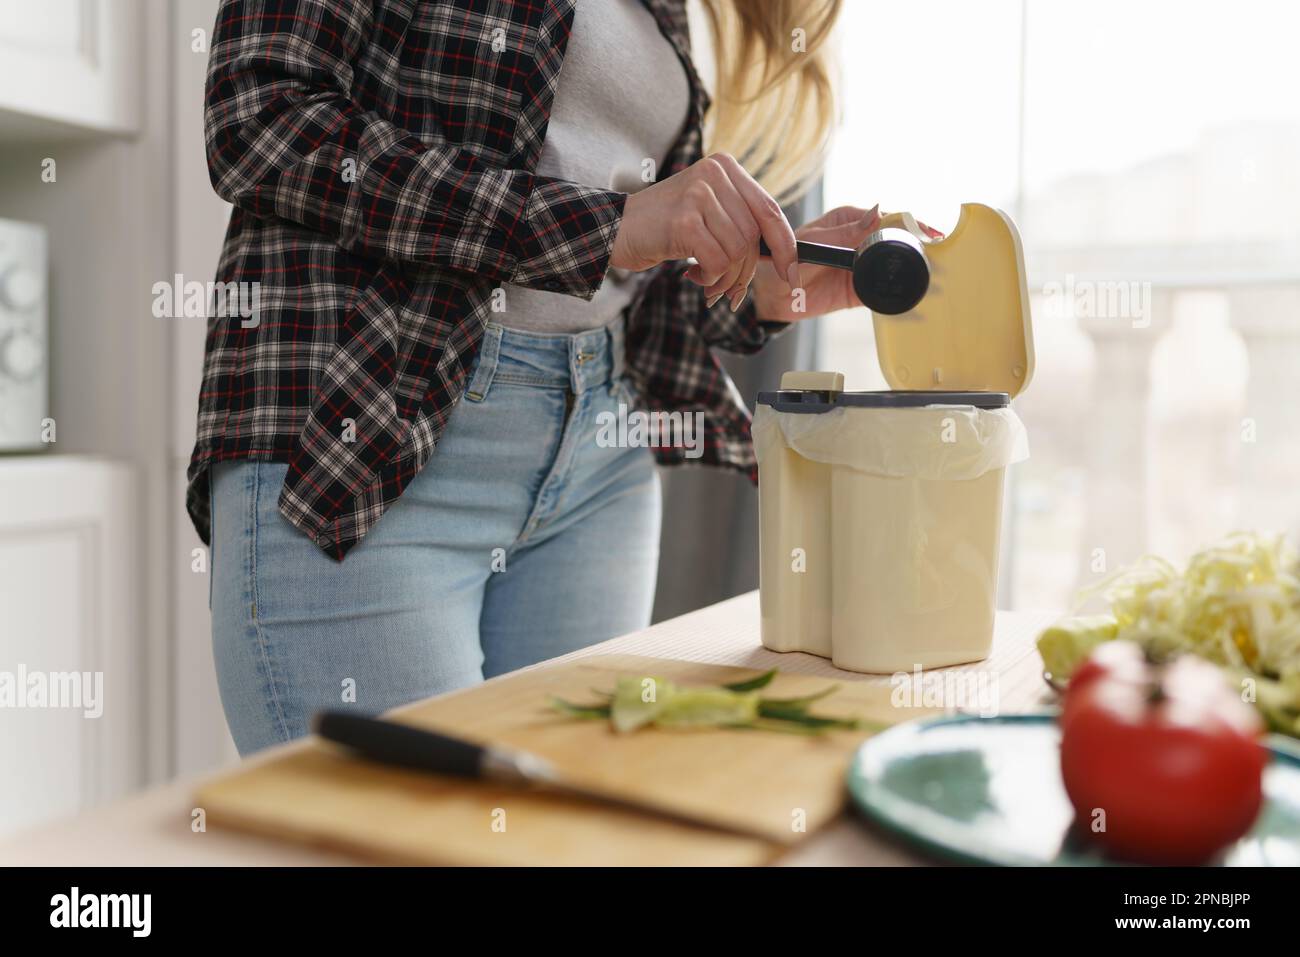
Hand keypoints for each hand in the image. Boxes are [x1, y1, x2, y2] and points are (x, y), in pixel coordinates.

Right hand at [610, 153, 799, 309]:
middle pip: (753, 235)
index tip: (791, 273)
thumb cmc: (664, 227)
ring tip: (705, 280)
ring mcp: (698, 195)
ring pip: (737, 251)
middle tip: (728, 289)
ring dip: (724, 277)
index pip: (769, 210)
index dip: (785, 246)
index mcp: (725, 168)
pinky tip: (692, 274)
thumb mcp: (708, 213)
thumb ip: (740, 222)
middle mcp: (714, 174)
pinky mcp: (684, 220)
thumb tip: (781, 255)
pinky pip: (717, 261)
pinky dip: (709, 277)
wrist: (614, 229)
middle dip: (744, 271)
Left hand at [749, 204, 943, 322]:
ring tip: (937, 278)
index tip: (931, 231)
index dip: (912, 222)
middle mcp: (859, 240)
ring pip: (893, 266)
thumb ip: (844, 233)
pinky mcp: (858, 290)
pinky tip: (916, 298)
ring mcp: (861, 266)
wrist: (770, 294)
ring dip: (914, 270)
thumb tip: (878, 213)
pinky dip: (897, 295)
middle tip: (941, 255)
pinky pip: (881, 292)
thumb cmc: (783, 257)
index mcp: (849, 220)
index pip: (887, 217)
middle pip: (896, 240)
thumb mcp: (812, 243)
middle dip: (920, 247)